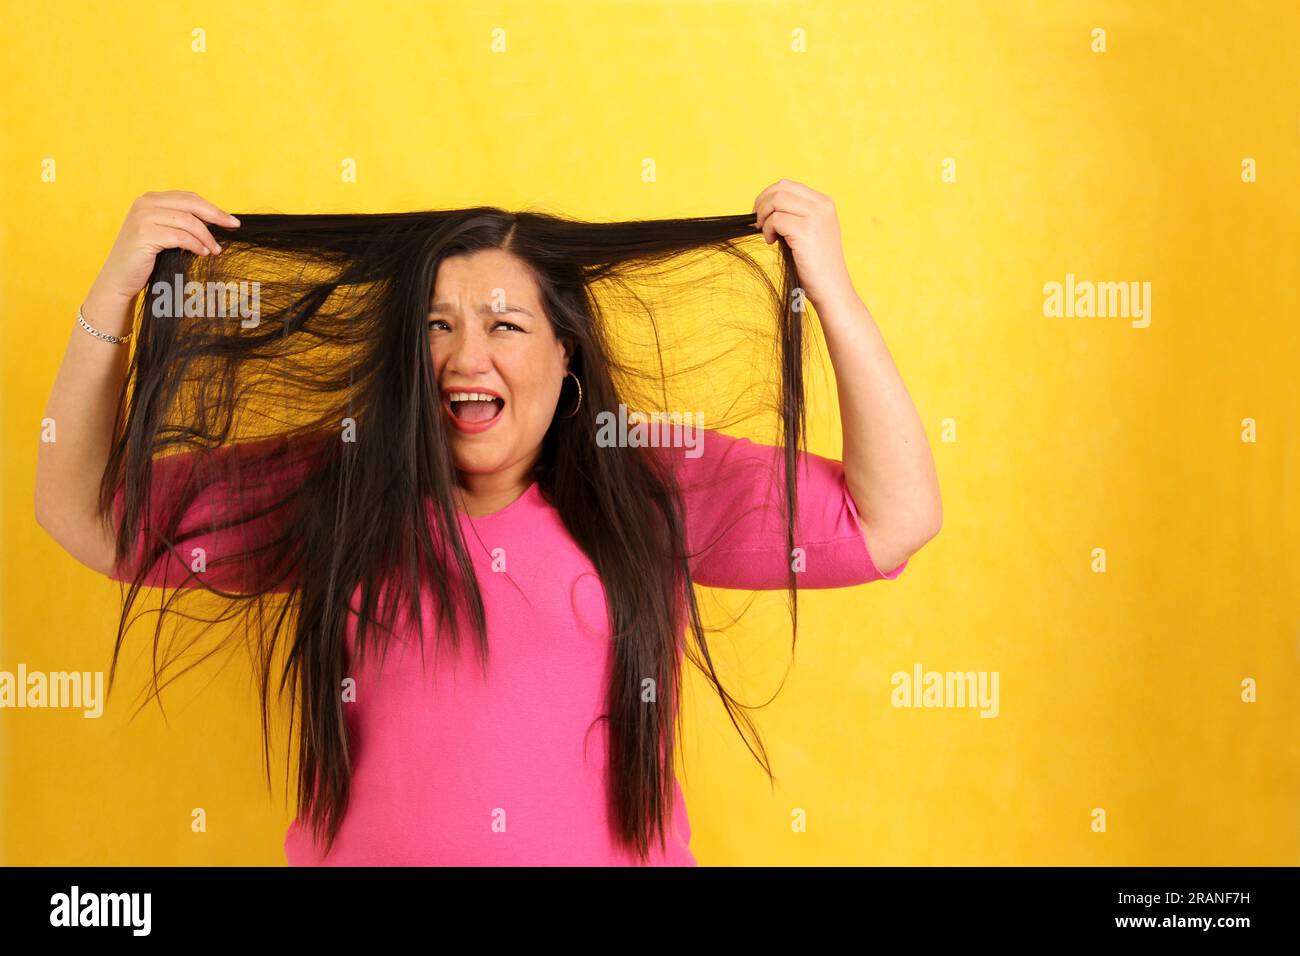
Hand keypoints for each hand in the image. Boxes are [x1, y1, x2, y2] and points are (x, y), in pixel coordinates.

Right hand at [86, 190, 239, 306]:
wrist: (119, 279)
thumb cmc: (146, 259)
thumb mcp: (165, 235)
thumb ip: (182, 223)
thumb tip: (218, 222)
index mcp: (150, 199)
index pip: (188, 198)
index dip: (212, 208)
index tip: (232, 221)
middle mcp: (144, 203)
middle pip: (190, 204)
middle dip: (216, 215)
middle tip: (234, 227)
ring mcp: (142, 217)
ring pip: (187, 221)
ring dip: (206, 236)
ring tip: (216, 250)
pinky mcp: (144, 234)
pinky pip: (180, 236)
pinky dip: (195, 244)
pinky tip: (204, 253)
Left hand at [752, 178, 856, 309]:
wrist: (831, 288)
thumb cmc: (816, 265)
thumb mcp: (811, 232)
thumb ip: (796, 215)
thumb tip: (765, 205)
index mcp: (824, 203)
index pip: (788, 185)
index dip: (768, 196)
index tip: (761, 214)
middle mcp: (822, 206)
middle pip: (781, 188)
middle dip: (762, 204)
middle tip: (758, 223)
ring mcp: (816, 217)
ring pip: (776, 200)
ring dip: (763, 216)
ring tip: (767, 234)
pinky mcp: (806, 231)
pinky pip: (775, 219)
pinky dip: (767, 230)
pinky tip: (771, 242)